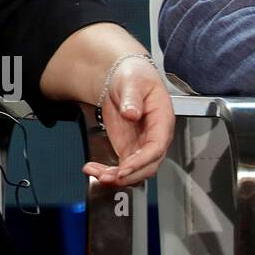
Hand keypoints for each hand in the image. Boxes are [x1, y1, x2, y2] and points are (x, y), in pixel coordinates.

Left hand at [82, 57, 174, 186]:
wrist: (125, 77)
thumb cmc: (135, 77)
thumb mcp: (133, 82)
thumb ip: (132, 98)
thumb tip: (131, 113)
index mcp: (162, 121)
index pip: (156, 148)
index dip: (141, 162)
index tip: (124, 169)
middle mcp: (155, 137)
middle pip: (147, 166)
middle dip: (128, 175)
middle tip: (106, 177)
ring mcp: (141, 145)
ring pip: (134, 171)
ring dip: (115, 177)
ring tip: (94, 173)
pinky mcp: (128, 148)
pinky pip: (121, 166)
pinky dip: (108, 171)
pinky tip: (92, 169)